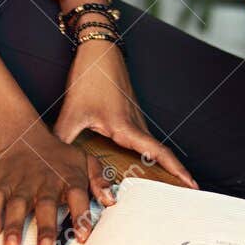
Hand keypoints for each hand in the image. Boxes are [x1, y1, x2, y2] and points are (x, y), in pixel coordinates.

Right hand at [0, 128, 93, 244]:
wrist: (23, 137)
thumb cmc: (58, 156)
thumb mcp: (85, 160)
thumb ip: (99, 180)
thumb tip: (111, 201)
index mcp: (68, 178)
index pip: (77, 196)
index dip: (81, 216)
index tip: (83, 235)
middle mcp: (45, 182)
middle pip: (45, 204)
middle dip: (45, 227)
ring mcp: (22, 183)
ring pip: (18, 203)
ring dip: (14, 224)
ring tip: (12, 244)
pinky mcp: (2, 183)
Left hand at [54, 39, 196, 200]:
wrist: (98, 50)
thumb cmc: (91, 77)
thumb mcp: (72, 113)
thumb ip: (62, 140)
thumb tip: (52, 163)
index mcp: (126, 126)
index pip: (158, 152)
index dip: (177, 170)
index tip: (192, 184)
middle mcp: (135, 124)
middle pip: (160, 153)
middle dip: (174, 174)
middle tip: (183, 194)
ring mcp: (134, 118)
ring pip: (151, 146)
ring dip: (162, 163)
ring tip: (166, 184)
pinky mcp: (128, 113)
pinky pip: (142, 138)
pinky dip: (148, 153)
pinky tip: (140, 160)